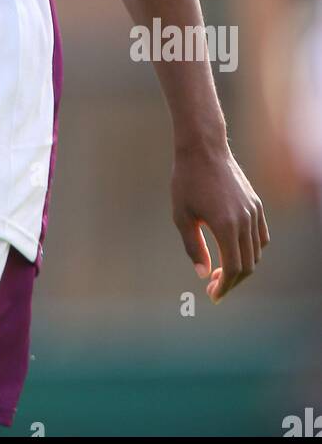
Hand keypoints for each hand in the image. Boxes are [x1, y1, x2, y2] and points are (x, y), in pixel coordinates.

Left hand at [171, 141, 269, 302]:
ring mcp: (254, 212)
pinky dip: (252, 249)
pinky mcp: (256, 204)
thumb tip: (203, 274)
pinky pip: (261, 236)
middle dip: (231, 281)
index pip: (232, 269)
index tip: (213, 295)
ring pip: (256, 252)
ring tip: (222, 270)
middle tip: (214, 286)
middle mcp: (245, 221)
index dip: (224, 287)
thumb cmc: (187, 180)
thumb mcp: (182, 216)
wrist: (204, 148)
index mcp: (226, 226)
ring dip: (242, 266)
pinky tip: (235, 250)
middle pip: (247, 265)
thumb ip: (193, 247)